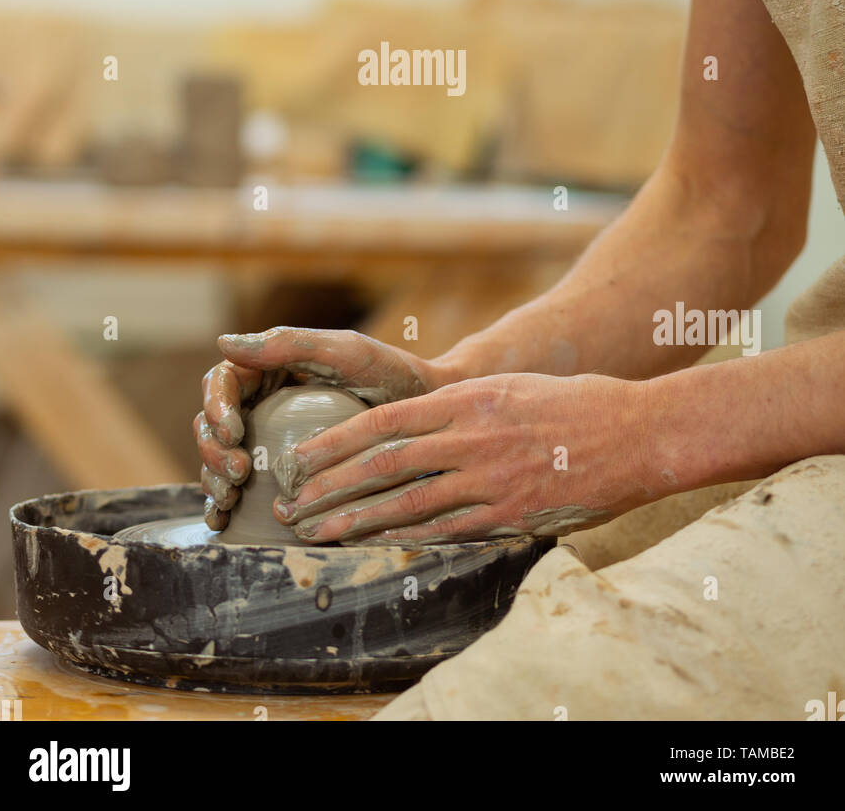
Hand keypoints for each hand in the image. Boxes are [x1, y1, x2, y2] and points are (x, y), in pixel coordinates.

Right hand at [194, 326, 449, 529]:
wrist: (429, 411)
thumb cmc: (391, 373)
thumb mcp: (343, 352)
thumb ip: (289, 344)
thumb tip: (224, 342)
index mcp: (271, 369)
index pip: (222, 382)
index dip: (216, 407)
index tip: (234, 434)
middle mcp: (264, 403)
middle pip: (212, 424)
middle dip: (212, 450)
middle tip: (238, 473)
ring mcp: (272, 440)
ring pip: (220, 458)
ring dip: (213, 478)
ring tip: (230, 498)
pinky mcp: (285, 474)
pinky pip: (243, 488)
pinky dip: (224, 504)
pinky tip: (223, 520)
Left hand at [270, 372, 656, 543]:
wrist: (637, 434)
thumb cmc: (574, 404)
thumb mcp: (510, 387)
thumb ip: (463, 405)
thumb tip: (419, 422)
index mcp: (467, 398)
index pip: (384, 421)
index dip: (335, 442)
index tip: (300, 458)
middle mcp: (471, 437)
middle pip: (383, 464)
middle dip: (330, 485)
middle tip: (292, 503)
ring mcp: (490, 479)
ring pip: (408, 503)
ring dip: (357, 520)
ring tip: (319, 532)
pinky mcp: (512, 513)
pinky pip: (448, 529)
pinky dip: (406, 536)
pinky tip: (378, 542)